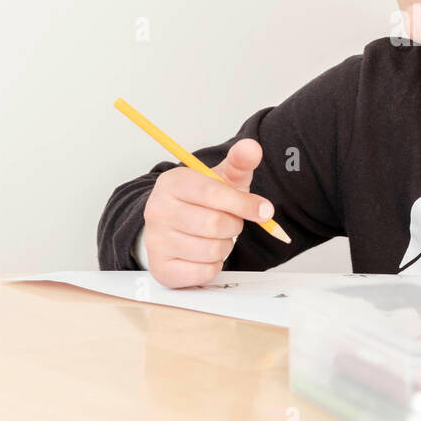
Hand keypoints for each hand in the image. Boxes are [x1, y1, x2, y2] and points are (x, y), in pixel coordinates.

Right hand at [142, 138, 271, 288]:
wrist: (174, 223)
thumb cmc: (202, 200)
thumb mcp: (222, 177)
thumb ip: (240, 161)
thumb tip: (253, 147)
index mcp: (173, 183)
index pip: (212, 193)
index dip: (244, 203)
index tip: (265, 210)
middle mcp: (157, 210)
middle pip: (215, 224)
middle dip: (234, 225)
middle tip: (231, 221)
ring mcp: (156, 241)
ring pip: (212, 250)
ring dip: (226, 245)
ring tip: (216, 236)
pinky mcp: (162, 268)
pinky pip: (205, 272)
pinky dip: (215, 264)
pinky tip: (206, 252)